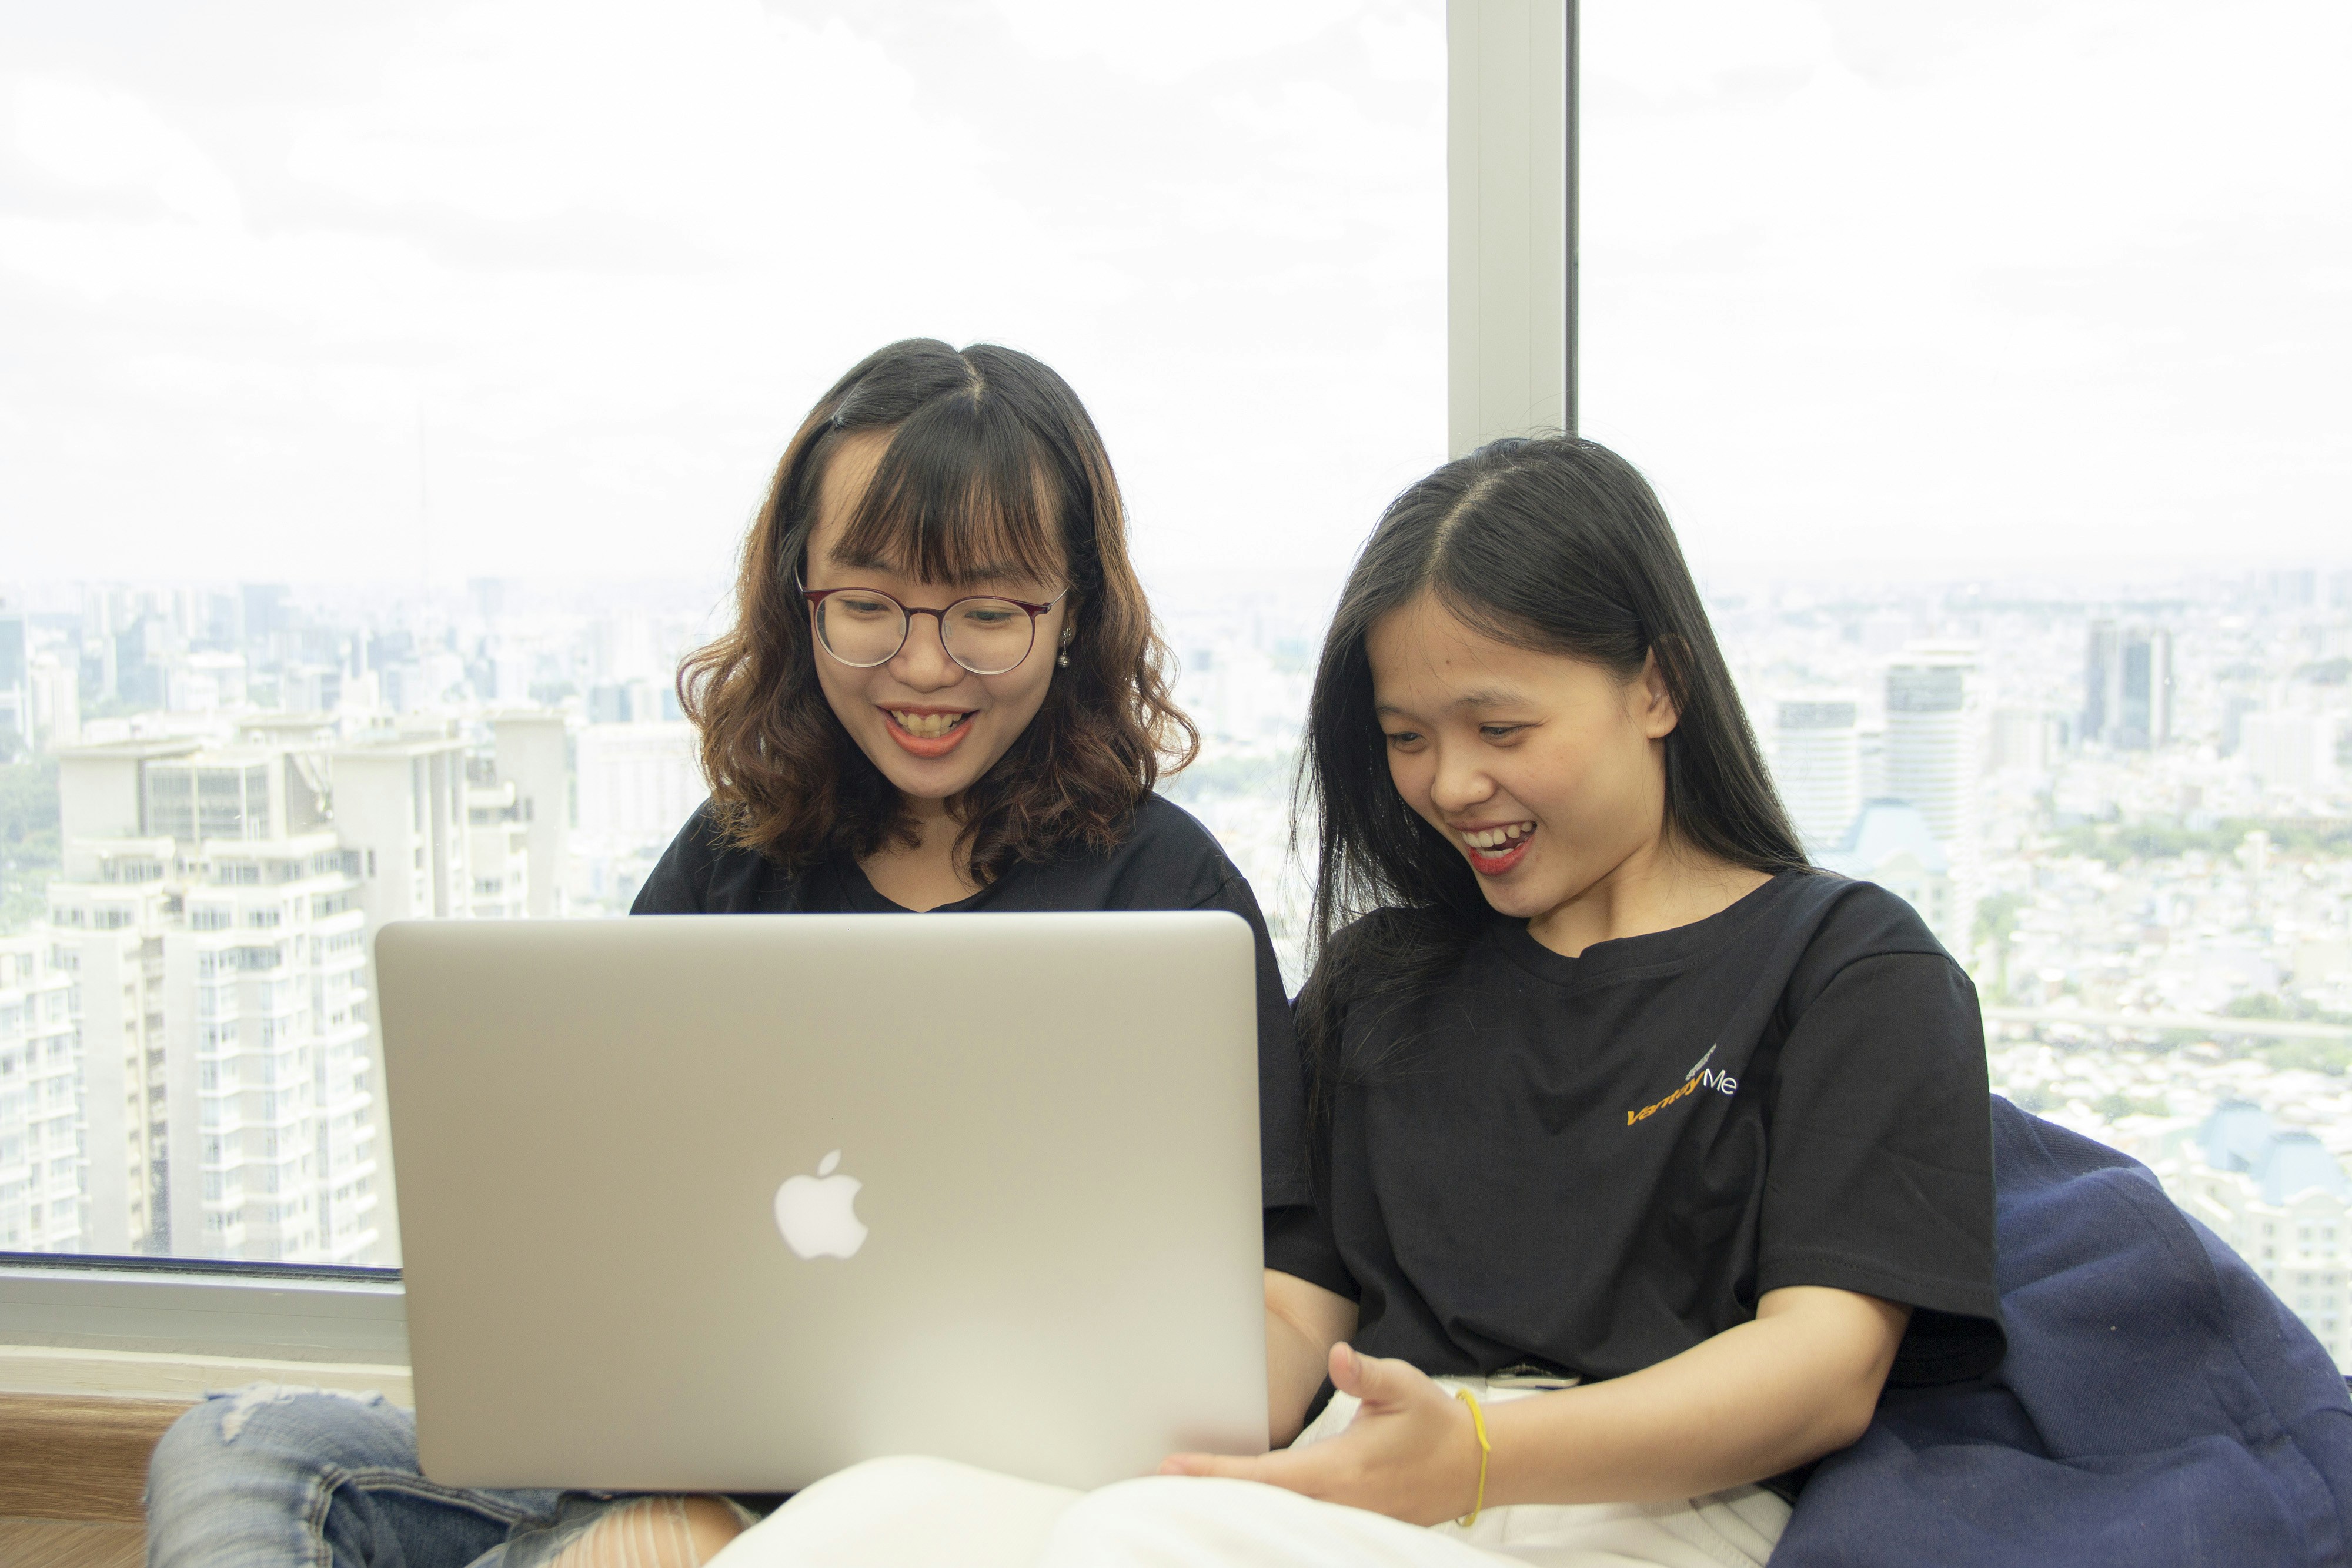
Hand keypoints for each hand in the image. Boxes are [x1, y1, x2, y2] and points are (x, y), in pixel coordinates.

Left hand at [1160, 1343, 1482, 1525]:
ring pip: (1275, 1518)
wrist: (1473, 1464)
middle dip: (1207, 1494)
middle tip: (1152, 1482)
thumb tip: (1340, 1356)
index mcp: (1338, 1470)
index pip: (1262, 1476)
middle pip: (1257, 1505)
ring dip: (1230, 1505)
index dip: (1214, 1471)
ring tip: (1179, 1492)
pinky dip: (1261, 1514)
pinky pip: (1297, 1522)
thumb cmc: (1431, 1421)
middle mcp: (1335, 1503)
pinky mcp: (1351, 1524)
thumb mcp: (1403, 1385)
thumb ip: (1368, 1373)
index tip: (1170, 1466)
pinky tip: (1235, 1505)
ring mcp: (1344, 1520)